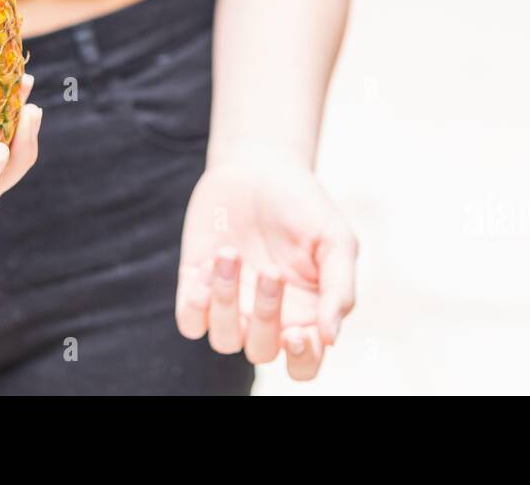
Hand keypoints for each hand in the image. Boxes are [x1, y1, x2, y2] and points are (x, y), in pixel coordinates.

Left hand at [175, 150, 357, 380]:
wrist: (259, 166)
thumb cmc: (304, 205)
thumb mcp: (335, 239)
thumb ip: (339, 287)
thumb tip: (330, 338)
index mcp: (306, 312)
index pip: (304, 363)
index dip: (301, 360)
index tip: (297, 333)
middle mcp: (266, 316)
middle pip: (262, 351)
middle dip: (264, 317)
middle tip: (271, 272)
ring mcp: (231, 303)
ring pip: (223, 339)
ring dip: (225, 301)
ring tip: (230, 252)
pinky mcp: (197, 286)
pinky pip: (190, 321)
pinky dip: (197, 303)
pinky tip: (210, 264)